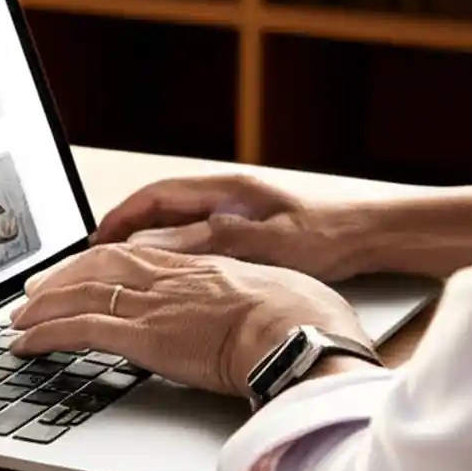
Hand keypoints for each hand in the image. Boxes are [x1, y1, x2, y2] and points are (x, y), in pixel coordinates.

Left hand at [10, 245, 370, 395]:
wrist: (302, 333)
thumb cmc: (305, 321)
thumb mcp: (277, 298)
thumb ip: (251, 304)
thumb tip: (255, 322)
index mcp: (200, 269)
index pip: (134, 257)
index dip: (99, 263)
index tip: (80, 271)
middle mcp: (169, 280)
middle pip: (98, 267)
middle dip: (60, 279)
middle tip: (32, 293)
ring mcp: (153, 306)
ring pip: (81, 294)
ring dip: (43, 308)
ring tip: (17, 321)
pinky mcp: (143, 337)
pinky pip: (81, 330)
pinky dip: (47, 334)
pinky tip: (25, 343)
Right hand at [92, 174, 367, 281]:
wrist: (375, 235)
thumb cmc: (330, 235)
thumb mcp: (264, 242)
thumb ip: (205, 241)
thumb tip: (150, 247)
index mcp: (226, 191)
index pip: (155, 197)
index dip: (120, 218)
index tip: (96, 242)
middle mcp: (227, 198)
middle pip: (158, 211)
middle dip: (122, 234)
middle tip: (96, 261)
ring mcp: (237, 215)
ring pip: (176, 228)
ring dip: (145, 247)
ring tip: (122, 272)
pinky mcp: (249, 234)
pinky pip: (197, 242)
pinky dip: (173, 258)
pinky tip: (167, 279)